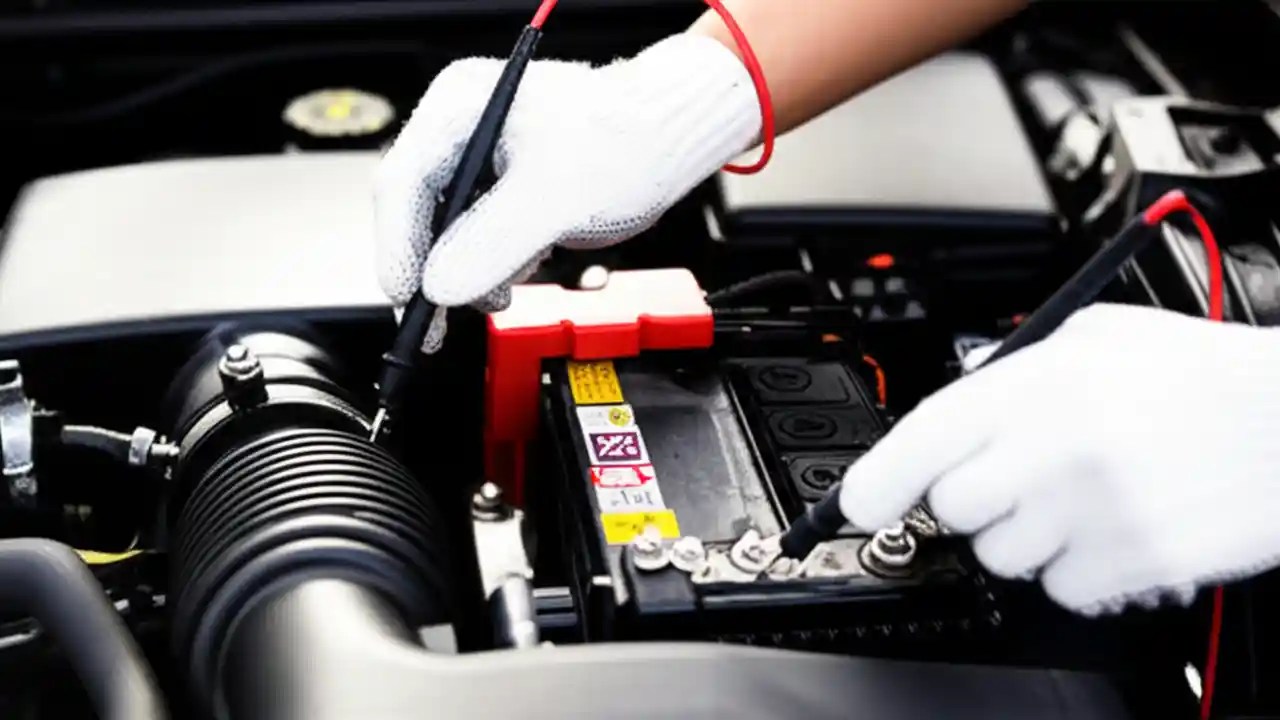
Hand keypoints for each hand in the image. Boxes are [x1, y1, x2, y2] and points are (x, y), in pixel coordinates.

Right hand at [374, 34, 760, 309]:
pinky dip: (493, 261)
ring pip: (447, 229)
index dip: (398, 246)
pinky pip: (477, 234)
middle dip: (436, 267)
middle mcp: (462, 126)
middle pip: (417, 209)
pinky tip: (522, 266)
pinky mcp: (500, 185)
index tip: (409, 296)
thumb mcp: (556, 197)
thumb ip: (493, 242)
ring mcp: (479, 155)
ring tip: (507, 285)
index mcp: (463, 106)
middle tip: (438, 324)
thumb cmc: (627, 141)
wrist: (668, 140)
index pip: (402, 182)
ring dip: (470, 268)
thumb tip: (440, 286)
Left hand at [841, 304, 1279, 614]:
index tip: (855, 504)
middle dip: (975, 502)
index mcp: (1039, 384)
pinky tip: (1118, 530)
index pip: (922, 439)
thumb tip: (961, 400)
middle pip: (953, 509)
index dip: (875, 480)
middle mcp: (1055, 448)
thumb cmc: (1204, 375)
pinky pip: (1064, 589)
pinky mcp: (1132, 562)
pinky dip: (1082, 572)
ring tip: (1087, 499)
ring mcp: (1092, 511)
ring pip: (1005, 556)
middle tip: (1021, 482)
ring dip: (1030, 538)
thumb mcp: (1098, 336)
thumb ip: (1016, 365)